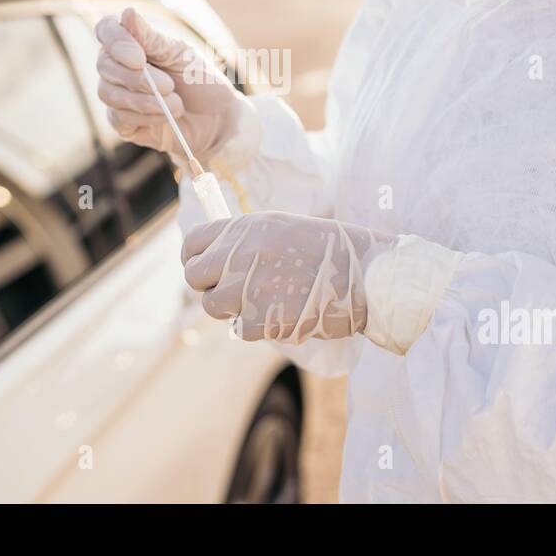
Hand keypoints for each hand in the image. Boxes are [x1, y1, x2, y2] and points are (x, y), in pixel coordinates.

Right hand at [94, 7, 249, 161]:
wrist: (216, 117)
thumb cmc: (198, 79)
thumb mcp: (181, 54)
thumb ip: (152, 38)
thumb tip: (127, 13)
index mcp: (131, 41)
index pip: (106, 30)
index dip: (116, 42)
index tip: (139, 58)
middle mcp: (117, 65)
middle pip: (104, 65)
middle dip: (138, 79)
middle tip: (169, 86)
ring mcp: (116, 94)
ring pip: (108, 93)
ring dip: (144, 101)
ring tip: (177, 104)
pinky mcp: (121, 122)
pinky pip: (118, 119)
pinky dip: (146, 117)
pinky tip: (166, 117)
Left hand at [181, 211, 395, 342]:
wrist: (363, 274)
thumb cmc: (325, 250)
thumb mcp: (280, 228)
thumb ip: (243, 241)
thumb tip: (213, 257)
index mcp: (244, 228)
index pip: (192, 243)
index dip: (194, 258)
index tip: (205, 268)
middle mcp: (240, 254)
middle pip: (195, 277)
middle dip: (209, 286)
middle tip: (232, 291)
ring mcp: (248, 287)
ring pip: (214, 306)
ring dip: (232, 308)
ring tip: (262, 301)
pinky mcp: (261, 319)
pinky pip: (241, 328)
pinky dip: (258, 326)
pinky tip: (282, 312)